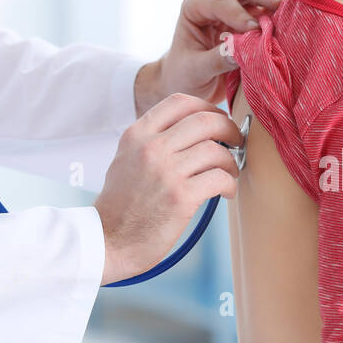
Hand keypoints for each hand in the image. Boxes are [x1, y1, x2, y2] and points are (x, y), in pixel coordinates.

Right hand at [95, 93, 241, 284]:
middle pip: (205, 120)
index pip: (180, 102)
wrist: (106, 240)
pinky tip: (226, 191)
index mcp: (137, 135)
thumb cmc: (119, 205)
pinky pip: (219, 178)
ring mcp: (166, 172)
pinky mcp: (181, 197)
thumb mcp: (125, 158)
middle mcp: (151, 148)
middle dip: (228, 128)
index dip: (207, 107)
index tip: (218, 119)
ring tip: (229, 172)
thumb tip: (189, 132)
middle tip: (236, 140)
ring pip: (216, 149)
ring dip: (230, 160)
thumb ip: (151, 141)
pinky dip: (229, 184)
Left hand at [136, 0, 288, 113]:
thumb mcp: (196, 70)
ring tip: (295, 8)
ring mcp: (235, 6)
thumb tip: (243, 50)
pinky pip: (269, 6)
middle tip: (283, 4)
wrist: (190, 82)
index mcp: (195, 6)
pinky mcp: (251, 16)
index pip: (220, 1)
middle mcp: (215, 0)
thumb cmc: (185, 75)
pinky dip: (283, 9)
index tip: (255, 30)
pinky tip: (296, 18)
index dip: (239, 13)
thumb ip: (217, 59)